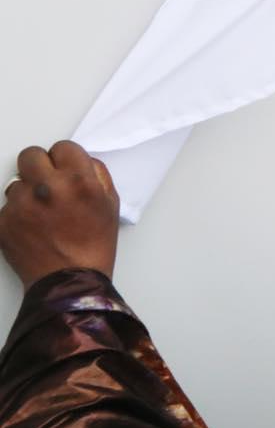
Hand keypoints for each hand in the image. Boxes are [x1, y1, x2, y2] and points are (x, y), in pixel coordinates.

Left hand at [0, 141, 118, 290]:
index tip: (66, 169)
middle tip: (48, 182)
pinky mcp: (3, 222)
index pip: (62, 146)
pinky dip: (17, 213)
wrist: (69, 281)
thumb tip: (81, 162)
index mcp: (77, 180)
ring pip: (17, 182)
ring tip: (42, 212)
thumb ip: (96, 175)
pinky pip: (7, 206)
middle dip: (40, 165)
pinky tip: (32, 227)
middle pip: (31, 155)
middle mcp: (46, 187)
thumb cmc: (93, 245)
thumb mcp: (110, 204)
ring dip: (27, 191)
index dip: (65, 158)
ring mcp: (21, 205)